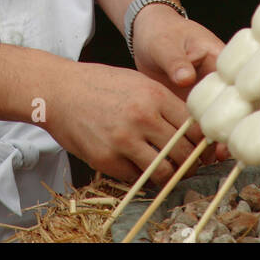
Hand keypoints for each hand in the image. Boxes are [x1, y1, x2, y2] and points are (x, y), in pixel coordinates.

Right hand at [40, 60, 208, 187]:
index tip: (200, 149)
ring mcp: (124, 140)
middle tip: (186, 164)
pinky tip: (137, 165)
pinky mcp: (107, 159)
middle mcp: (142, 117)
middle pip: (184, 153)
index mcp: (154, 95)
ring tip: (163, 169)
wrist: (59, 91)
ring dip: (168, 174)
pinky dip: (142, 176)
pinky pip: (137, 177)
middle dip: (189, 163)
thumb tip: (190, 127)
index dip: (200, 143)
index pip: (193, 129)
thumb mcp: (137, 82)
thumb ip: (164, 103)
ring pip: (164, 171)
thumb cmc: (98, 84)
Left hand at [132, 6, 227, 162]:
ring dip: (217, 138)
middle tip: (221, 150)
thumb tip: (186, 78)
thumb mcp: (165, 44)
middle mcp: (218, 79)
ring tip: (209, 158)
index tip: (238, 126)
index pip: (239, 82)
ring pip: (218, 119)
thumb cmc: (159, 32)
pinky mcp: (194, 104)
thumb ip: (175, 61)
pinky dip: (200, 138)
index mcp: (218, 58)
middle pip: (233, 106)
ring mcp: (207, 93)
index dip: (242, 106)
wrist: (146, 35)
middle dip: (231, 130)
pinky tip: (196, 153)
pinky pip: (202, 123)